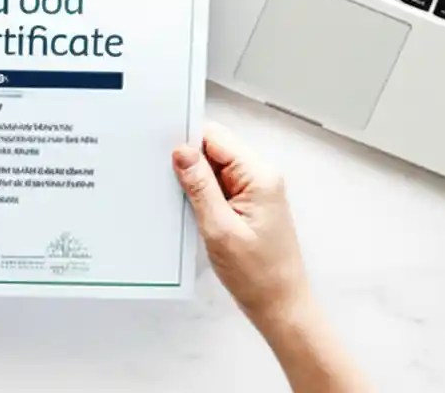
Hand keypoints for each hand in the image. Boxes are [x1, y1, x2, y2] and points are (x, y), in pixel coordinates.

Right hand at [172, 123, 307, 328]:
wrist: (280, 305)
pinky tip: (195, 213)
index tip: (163, 154)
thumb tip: (181, 151)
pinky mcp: (249, 204)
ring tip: (186, 206)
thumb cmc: (258, 275)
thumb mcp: (219, 229)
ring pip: (214, 169)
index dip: (187, 141)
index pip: (215, 138)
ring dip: (195, 182)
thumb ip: (199, 186)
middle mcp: (260, 177)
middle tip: (171, 185)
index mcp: (259, 176)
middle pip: (214, 150)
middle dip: (189, 163)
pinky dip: (203, 196)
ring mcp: (256, 190)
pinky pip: (219, 186)